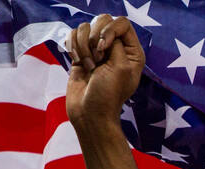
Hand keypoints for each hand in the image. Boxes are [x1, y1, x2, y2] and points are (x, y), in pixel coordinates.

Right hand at [66, 15, 145, 130]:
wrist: (89, 112)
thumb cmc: (108, 94)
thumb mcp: (121, 67)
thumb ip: (116, 43)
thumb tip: (104, 31)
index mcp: (132, 52)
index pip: (122, 23)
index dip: (109, 30)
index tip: (103, 48)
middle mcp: (116, 48)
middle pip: (102, 20)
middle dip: (94, 38)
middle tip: (97, 60)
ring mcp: (97, 50)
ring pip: (84, 27)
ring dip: (82, 46)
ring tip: (88, 66)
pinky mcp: (81, 54)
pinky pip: (72, 35)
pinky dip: (72, 46)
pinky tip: (77, 62)